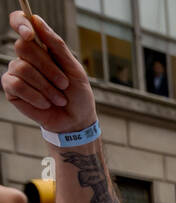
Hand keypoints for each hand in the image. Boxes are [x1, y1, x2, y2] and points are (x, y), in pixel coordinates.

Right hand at [2, 13, 94, 130]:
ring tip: (59, 98)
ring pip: (23, 68)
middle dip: (48, 67)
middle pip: (23, 46)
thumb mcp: (74, 69)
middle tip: (64, 84)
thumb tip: (37, 20)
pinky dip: (36, 96)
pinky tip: (46, 104)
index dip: (20, 23)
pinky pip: (17, 85)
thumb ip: (57, 46)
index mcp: (40, 47)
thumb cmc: (77, 94)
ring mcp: (15, 71)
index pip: (20, 23)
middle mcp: (25, 56)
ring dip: (46, 87)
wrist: (75, 121)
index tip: (30, 34)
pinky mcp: (10, 88)